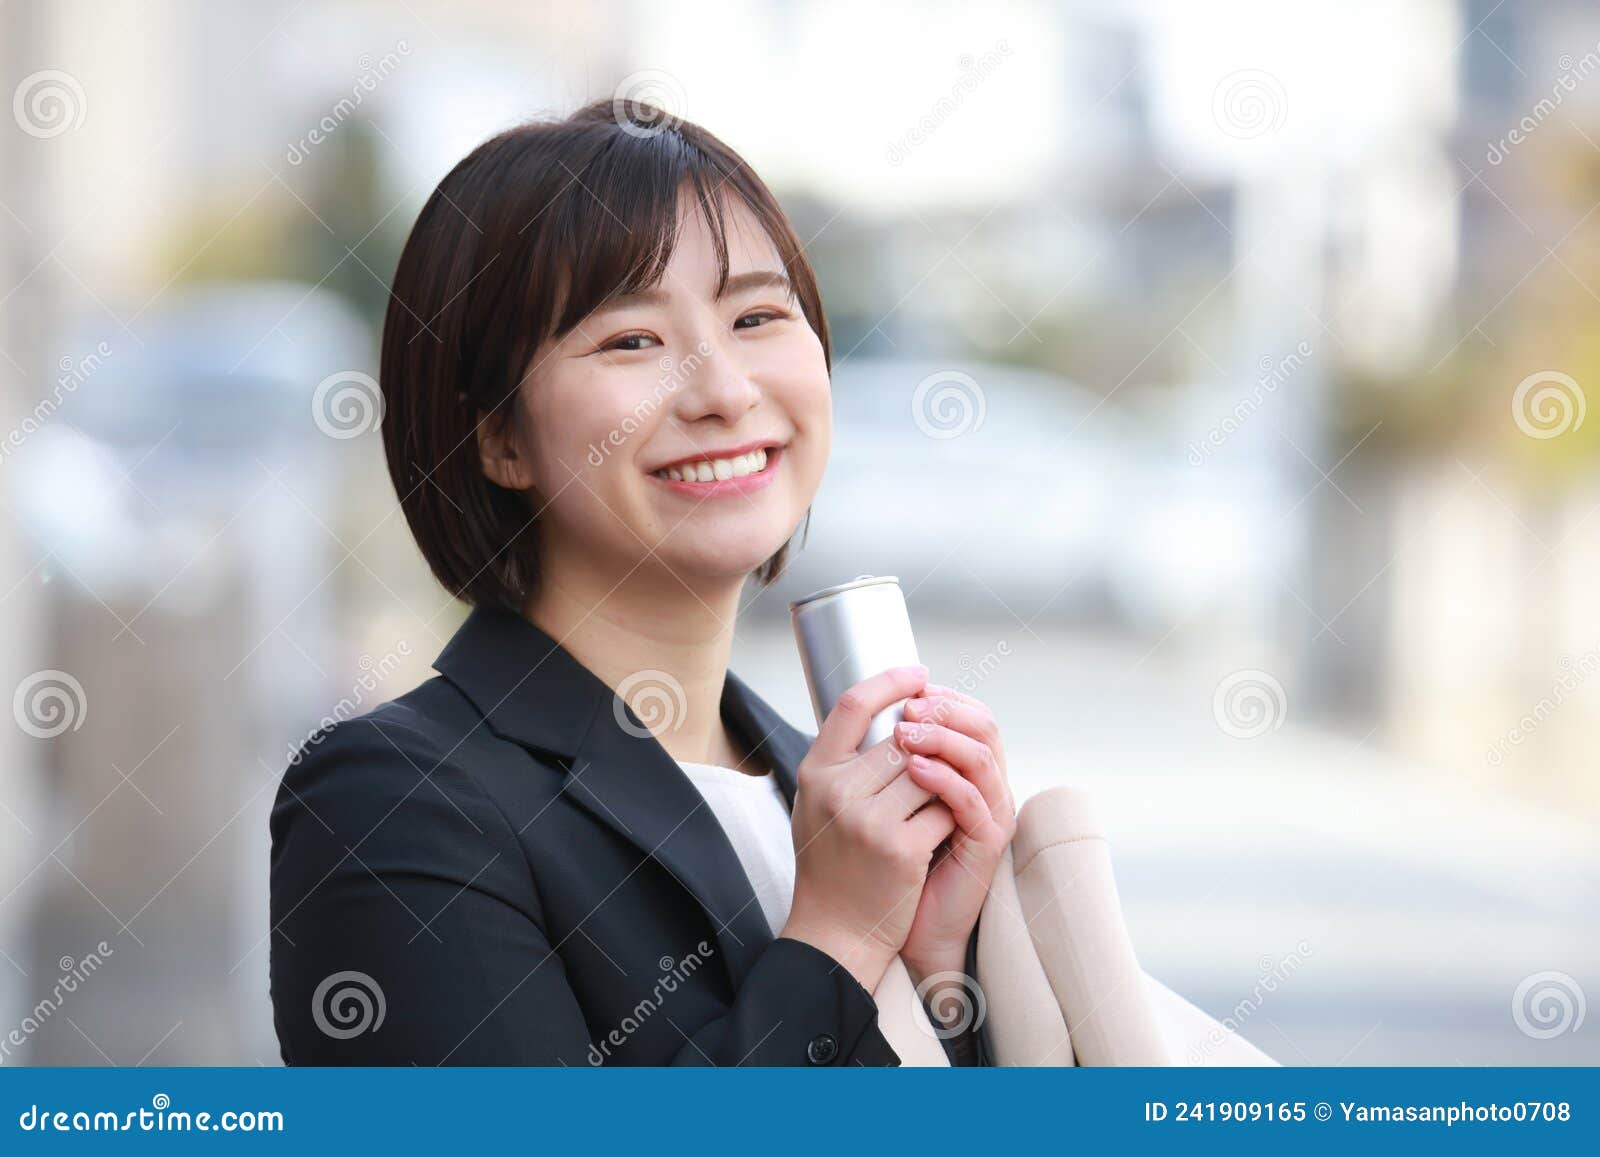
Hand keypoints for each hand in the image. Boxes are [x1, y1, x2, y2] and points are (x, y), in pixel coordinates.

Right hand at [780, 665, 956, 993]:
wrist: (836, 933)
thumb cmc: (832, 865)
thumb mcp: (818, 805)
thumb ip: (844, 762)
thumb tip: (886, 711)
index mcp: (814, 773)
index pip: (853, 704)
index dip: (890, 681)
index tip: (918, 674)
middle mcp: (837, 792)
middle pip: (903, 738)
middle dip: (929, 746)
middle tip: (940, 756)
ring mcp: (870, 821)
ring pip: (931, 770)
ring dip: (943, 781)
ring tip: (934, 802)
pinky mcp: (902, 848)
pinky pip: (946, 808)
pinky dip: (951, 814)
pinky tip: (940, 831)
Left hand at [891, 683, 1015, 993]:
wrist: (885, 925)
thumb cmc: (879, 862)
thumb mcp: (878, 801)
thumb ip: (883, 761)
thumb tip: (861, 710)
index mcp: (963, 770)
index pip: (969, 714)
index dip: (942, 694)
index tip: (909, 683)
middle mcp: (984, 786)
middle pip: (983, 725)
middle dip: (944, 708)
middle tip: (911, 702)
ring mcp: (989, 814)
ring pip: (981, 757)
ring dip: (943, 737)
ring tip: (906, 731)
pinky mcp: (985, 844)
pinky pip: (972, 801)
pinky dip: (945, 780)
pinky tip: (916, 769)